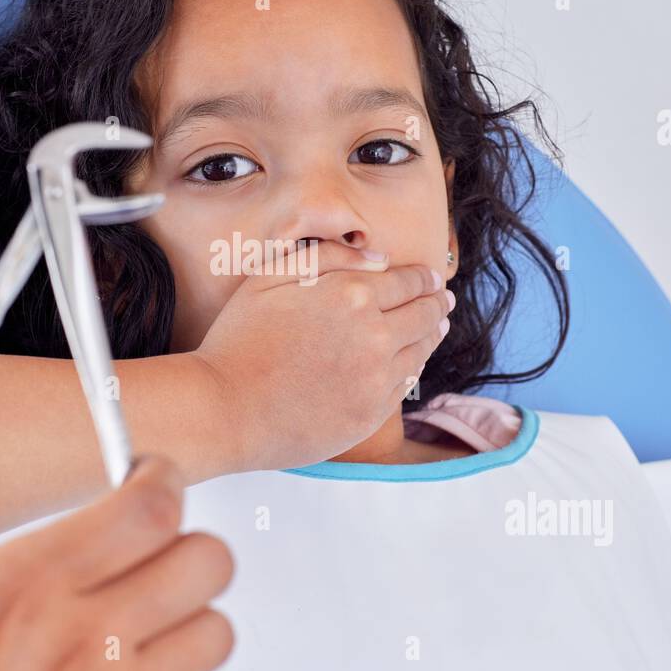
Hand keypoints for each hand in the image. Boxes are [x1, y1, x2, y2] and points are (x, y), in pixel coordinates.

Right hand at [0, 456, 234, 670]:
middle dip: (184, 543)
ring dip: (189, 616)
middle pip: (207, 559)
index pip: (150, 505)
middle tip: (147, 547)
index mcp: (17, 590)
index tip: (145, 476)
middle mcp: (81, 641)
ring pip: (215, 631)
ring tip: (145, 613)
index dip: (160, 478)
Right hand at [194, 240, 453, 472]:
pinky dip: (414, 367)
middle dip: (437, 303)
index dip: (424, 278)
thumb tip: (378, 258)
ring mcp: (377, 377)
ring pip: (422, 350)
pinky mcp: (371, 413)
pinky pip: (406, 385)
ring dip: (433, 334)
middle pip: (425, 314)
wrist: (226, 408)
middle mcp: (375, 334)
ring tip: (438, 327)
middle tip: (444, 301)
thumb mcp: (271, 276)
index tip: (431, 278)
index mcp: (353, 294)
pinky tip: (412, 361)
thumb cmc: (239, 339)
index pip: (409, 281)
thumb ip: (328, 257)